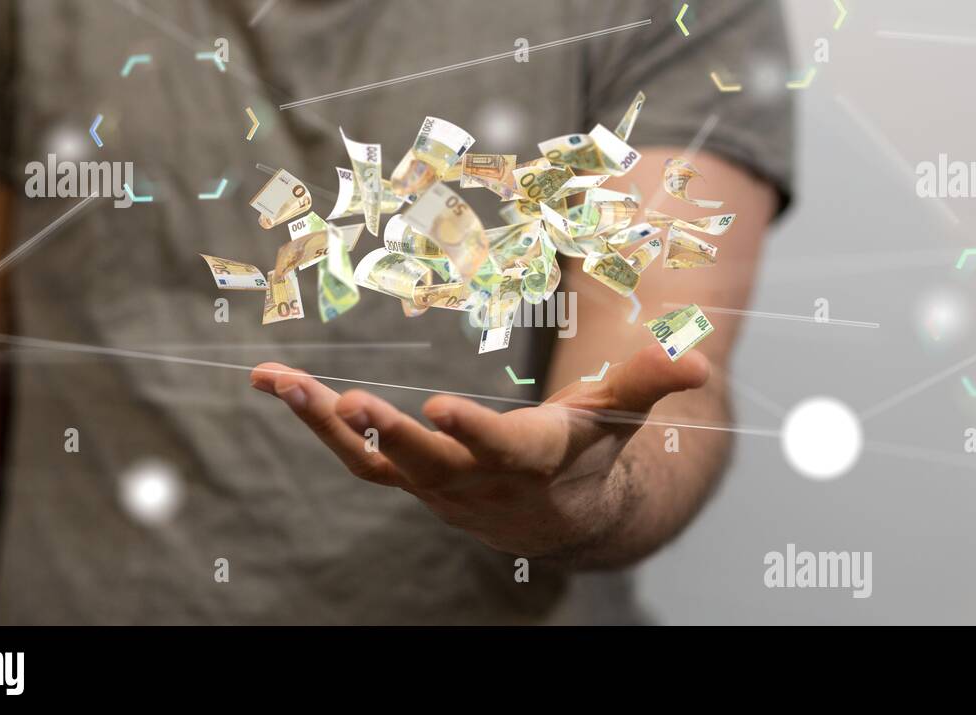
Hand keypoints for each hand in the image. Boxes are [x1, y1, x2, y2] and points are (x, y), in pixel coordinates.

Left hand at [250, 344, 707, 557]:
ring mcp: (436, 484)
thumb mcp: (621, 416)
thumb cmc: (594, 452)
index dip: (473, 432)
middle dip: (386, 432)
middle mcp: (477, 479)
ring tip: (278, 382)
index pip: (502, 449)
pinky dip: (318, 425)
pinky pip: (359, 457)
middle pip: (425, 459)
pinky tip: (282, 388)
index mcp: (533, 460)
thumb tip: (698, 360)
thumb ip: (649, 384)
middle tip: (344, 401)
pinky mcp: (410, 479)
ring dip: (324, 424)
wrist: (563, 519)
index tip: (438, 408)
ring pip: (375, 460)